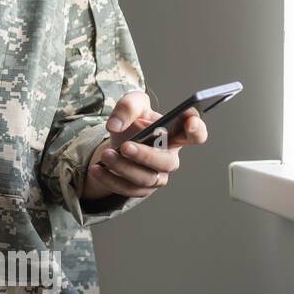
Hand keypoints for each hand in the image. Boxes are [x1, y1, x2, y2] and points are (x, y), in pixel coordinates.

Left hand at [83, 90, 208, 200]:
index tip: (189, 122)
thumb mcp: (132, 104)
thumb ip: (128, 106)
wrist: (117, 139)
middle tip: (125, 146)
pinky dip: (110, 180)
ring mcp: (158, 175)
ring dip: (124, 168)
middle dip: (145, 155)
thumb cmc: (134, 120)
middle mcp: (170, 157)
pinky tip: (96, 169)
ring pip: (147, 178)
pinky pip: (129, 189)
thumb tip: (115, 125)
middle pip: (167, 162)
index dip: (197, 129)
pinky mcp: (141, 188)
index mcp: (176, 134)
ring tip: (105, 155)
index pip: (196, 134)